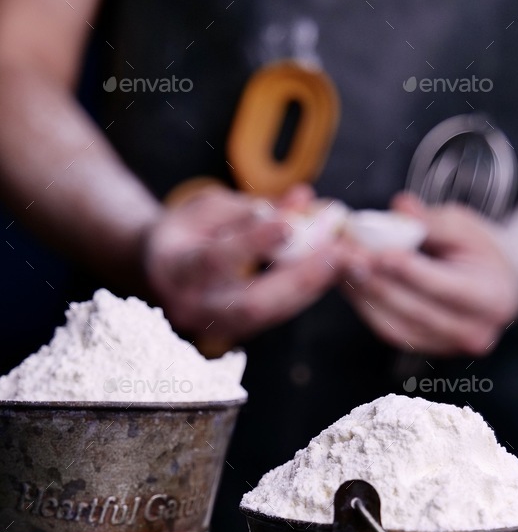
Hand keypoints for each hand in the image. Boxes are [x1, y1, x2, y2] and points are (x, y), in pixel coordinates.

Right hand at [143, 185, 341, 347]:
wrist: (159, 271)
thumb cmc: (185, 231)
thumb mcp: (207, 208)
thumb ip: (251, 206)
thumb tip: (303, 198)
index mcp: (174, 268)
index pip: (215, 259)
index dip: (253, 243)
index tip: (289, 224)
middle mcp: (192, 306)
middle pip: (251, 303)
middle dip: (298, 278)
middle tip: (335, 253)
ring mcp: (215, 326)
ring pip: (270, 315)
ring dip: (310, 287)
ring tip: (344, 259)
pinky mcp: (238, 332)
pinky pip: (276, 315)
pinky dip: (304, 292)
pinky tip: (329, 271)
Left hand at [342, 193, 517, 355]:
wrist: (490, 285)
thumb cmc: (478, 250)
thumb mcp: (465, 227)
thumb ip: (433, 221)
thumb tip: (401, 207)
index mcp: (493, 299)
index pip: (446, 287)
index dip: (411, 272)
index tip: (379, 253)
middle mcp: (473, 333)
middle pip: (415, 309)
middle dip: (376, 280)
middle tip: (343, 254)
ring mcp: (445, 347)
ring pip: (394, 323)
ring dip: (362, 293)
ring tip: (338, 263)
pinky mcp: (421, 348)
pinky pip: (386, 328)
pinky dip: (363, 303)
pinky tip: (347, 279)